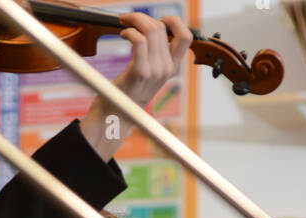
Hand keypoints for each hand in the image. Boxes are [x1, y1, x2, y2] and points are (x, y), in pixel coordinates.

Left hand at [78, 10, 191, 157]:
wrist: (119, 112)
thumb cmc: (131, 89)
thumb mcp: (151, 71)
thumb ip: (156, 52)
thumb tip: (150, 25)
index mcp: (172, 67)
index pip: (186, 37)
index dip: (175, 22)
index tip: (160, 19)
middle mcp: (167, 69)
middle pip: (162, 28)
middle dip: (143, 17)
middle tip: (129, 18)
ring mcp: (155, 71)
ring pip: (151, 31)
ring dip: (134, 20)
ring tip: (124, 24)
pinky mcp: (140, 72)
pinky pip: (139, 40)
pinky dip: (130, 31)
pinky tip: (123, 34)